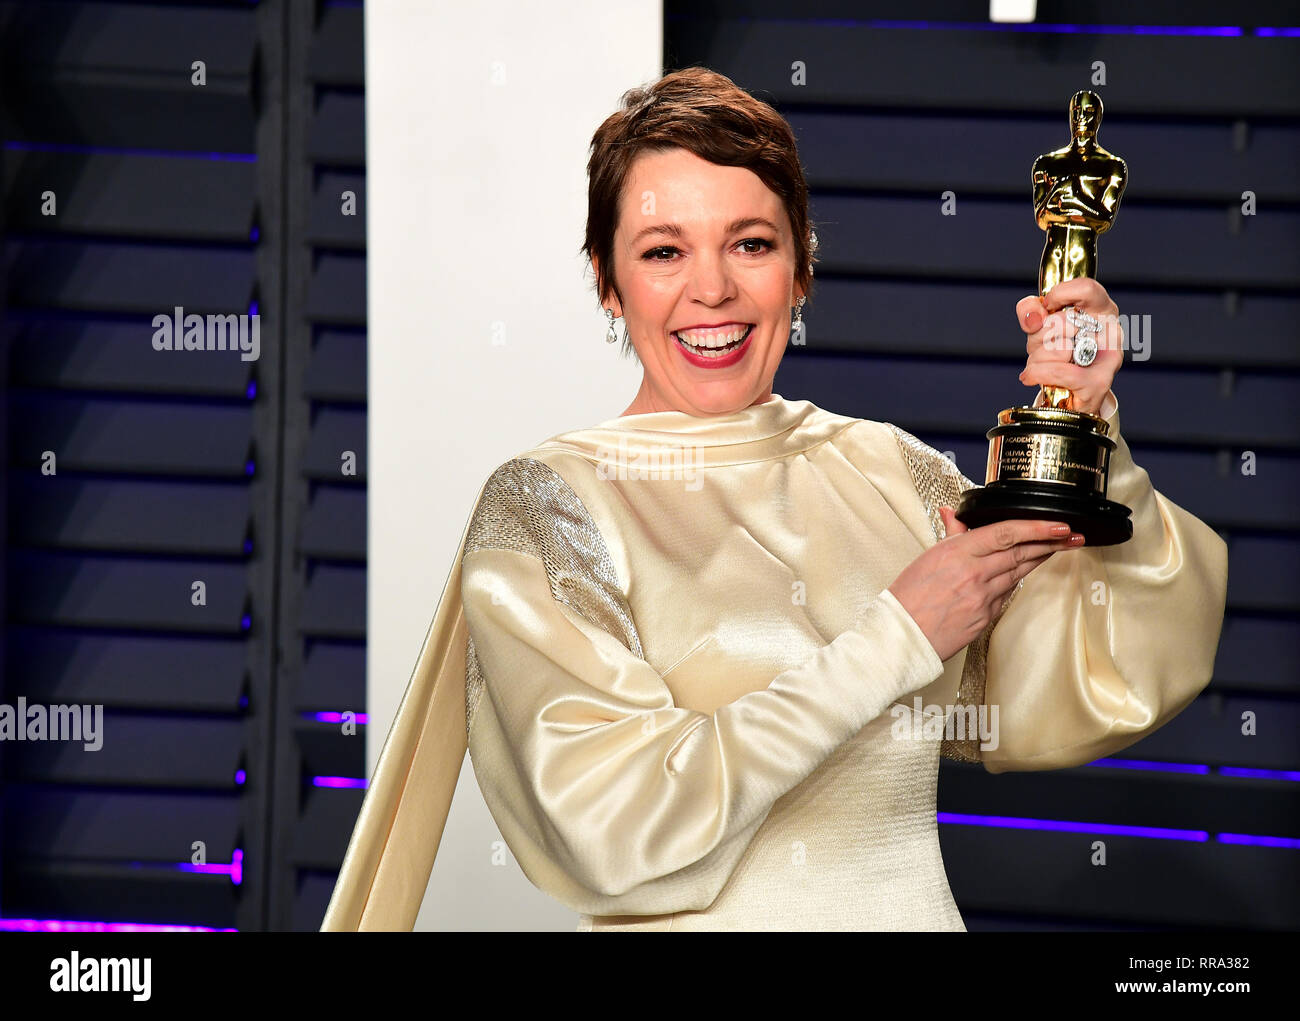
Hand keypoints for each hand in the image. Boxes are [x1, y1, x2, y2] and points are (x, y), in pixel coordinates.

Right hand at [887, 510, 1083, 661]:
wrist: (902, 635)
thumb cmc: (908, 598)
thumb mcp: (927, 557)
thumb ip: (950, 535)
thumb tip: (953, 514)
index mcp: (958, 553)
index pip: (1006, 533)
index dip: (1037, 528)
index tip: (1058, 525)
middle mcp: (974, 574)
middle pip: (1021, 553)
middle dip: (1050, 543)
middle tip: (1071, 536)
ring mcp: (983, 597)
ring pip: (1019, 573)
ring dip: (1040, 559)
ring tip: (1058, 549)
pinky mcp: (986, 617)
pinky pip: (1007, 594)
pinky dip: (1015, 581)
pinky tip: (1023, 574)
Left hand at [1017, 278, 1122, 415]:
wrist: (1069, 399)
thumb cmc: (1059, 358)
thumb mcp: (1041, 331)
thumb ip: (1032, 314)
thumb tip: (1032, 315)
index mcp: (1101, 311)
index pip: (1087, 289)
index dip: (1059, 295)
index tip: (1047, 306)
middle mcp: (1111, 332)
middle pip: (1060, 321)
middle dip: (1039, 337)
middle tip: (1046, 347)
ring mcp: (1108, 359)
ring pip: (1056, 347)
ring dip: (1038, 358)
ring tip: (1047, 365)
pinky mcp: (1098, 383)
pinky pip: (1057, 370)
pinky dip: (1037, 373)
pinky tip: (1030, 376)